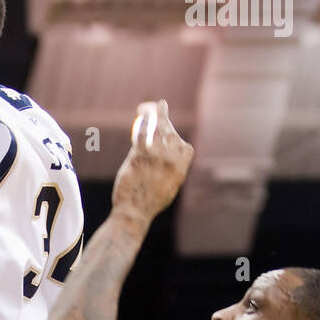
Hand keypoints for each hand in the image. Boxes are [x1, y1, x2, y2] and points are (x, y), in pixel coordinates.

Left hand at [111, 100, 193, 222]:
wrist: (134, 213)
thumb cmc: (149, 204)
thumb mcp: (168, 189)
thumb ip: (171, 172)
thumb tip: (171, 164)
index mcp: (180, 170)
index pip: (186, 148)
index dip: (178, 140)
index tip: (172, 135)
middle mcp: (171, 161)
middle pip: (170, 133)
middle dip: (165, 118)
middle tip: (160, 106)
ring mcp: (156, 157)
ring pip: (156, 129)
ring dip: (152, 114)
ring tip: (146, 108)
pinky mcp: (139, 156)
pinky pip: (142, 134)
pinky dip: (142, 124)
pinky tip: (140, 118)